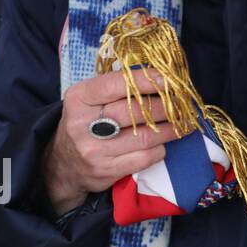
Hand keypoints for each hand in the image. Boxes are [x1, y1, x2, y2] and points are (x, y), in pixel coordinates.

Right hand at [43, 67, 183, 215]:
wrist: (62, 165)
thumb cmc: (86, 123)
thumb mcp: (89, 99)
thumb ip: (119, 87)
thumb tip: (162, 77)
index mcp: (79, 98)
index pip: (117, 84)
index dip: (147, 80)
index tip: (170, 80)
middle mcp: (82, 124)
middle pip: (135, 111)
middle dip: (165, 106)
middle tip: (182, 103)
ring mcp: (93, 150)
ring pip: (144, 136)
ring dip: (171, 129)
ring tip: (184, 123)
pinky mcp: (105, 170)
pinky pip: (144, 158)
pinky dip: (160, 149)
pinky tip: (164, 143)